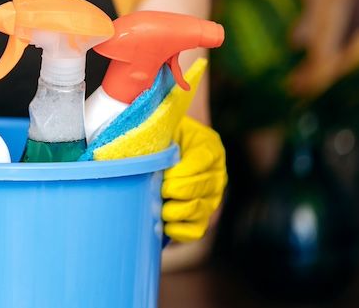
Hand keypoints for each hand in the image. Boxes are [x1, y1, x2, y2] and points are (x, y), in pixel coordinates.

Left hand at [161, 116, 226, 241]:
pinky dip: (178, 231)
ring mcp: (212, 198)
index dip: (182, 170)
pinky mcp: (203, 217)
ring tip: (158, 205)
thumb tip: (142, 154)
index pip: (203, 159)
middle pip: (200, 187)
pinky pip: (196, 231)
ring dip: (174, 210)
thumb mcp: (165, 128)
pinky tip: (163, 223)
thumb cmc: (164, 137)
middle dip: (175, 190)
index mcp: (210, 148)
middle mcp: (217, 174)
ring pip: (198, 210)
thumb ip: (160, 134)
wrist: (169, 149)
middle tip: (158, 189)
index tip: (165, 173)